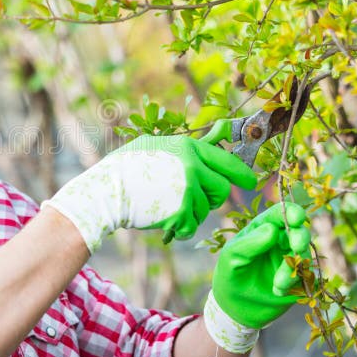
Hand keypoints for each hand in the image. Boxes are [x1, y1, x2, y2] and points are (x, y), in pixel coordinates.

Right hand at [42, 135, 255, 252]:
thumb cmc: (126, 167)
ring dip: (192, 213)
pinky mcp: (180, 212)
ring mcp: (187, 190)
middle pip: (221, 189)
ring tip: (167, 206)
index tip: (251, 181)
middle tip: (194, 200)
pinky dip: (179, 227)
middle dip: (211, 198)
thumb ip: (190, 144)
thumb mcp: (156, 145)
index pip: (227, 161)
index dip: (242, 173)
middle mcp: (191, 166)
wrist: (105, 192)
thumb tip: (222, 128)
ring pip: (206, 209)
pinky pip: (191, 225)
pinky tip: (163, 219)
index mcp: (187, 147)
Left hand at [212, 202, 311, 329]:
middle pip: (298, 232)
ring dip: (293, 269)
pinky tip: (278, 291)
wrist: (236, 308)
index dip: (291, 212)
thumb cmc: (230, 275)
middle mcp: (280, 242)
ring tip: (277, 284)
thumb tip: (272, 229)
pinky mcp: (300, 279)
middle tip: (296, 247)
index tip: (297, 217)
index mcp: (262, 229)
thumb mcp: (232, 257)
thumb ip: (250, 243)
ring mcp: (291, 260)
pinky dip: (297, 284)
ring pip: (304, 256)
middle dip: (300, 238)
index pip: (280, 214)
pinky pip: (308, 277)